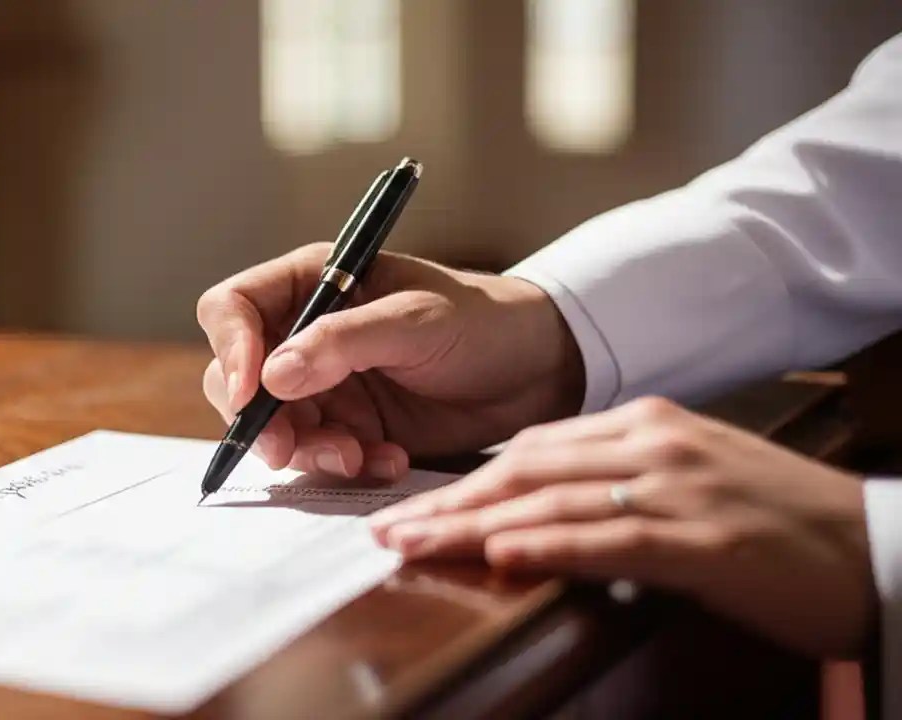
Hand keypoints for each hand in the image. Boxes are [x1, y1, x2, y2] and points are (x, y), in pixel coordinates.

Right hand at [196, 243, 583, 479]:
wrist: (536, 373)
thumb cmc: (482, 322)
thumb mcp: (417, 321)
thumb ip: (344, 342)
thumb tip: (272, 376)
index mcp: (313, 283)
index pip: (233, 308)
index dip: (231, 348)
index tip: (253, 391)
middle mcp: (305, 333)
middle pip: (237, 377)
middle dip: (259, 419)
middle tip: (287, 451)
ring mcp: (323, 385)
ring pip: (273, 426)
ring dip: (307, 451)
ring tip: (359, 457)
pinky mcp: (347, 428)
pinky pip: (316, 456)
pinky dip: (344, 466)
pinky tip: (389, 459)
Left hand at [368, 397, 874, 657]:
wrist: (875, 548)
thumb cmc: (777, 522)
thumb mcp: (688, 481)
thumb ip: (614, 484)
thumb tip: (535, 514)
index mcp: (644, 425)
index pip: (530, 449)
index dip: (462, 481)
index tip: (411, 508)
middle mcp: (652, 443)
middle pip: (524, 469)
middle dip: (447, 502)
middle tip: (386, 529)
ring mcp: (677, 486)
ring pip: (551, 501)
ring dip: (472, 526)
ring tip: (412, 546)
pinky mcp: (702, 537)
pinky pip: (608, 538)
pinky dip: (548, 546)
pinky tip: (501, 554)